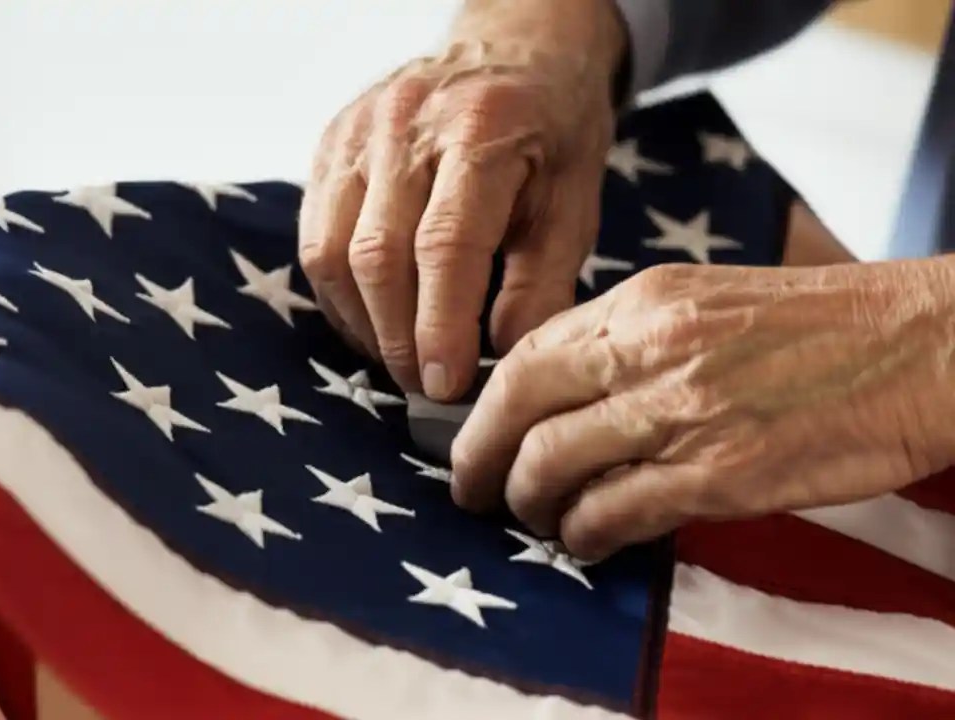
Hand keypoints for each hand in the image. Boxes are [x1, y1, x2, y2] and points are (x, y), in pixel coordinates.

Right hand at [298, 0, 627, 399]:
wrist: (514, 48)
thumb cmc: (551, 130)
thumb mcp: (574, 200)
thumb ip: (543, 282)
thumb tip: (503, 359)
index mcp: (482, 128)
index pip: (444, 245)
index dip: (439, 326)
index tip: (447, 385)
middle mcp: (407, 121)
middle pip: (377, 254)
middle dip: (397, 337)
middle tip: (426, 384)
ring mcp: (359, 129)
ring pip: (331, 250)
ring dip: (362, 321)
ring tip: (399, 357)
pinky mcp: (331, 142)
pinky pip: (314, 233)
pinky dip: (340, 292)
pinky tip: (373, 319)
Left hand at [450, 260, 954, 560]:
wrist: (922, 344)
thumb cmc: (821, 324)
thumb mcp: (708, 300)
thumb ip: (631, 339)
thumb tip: (562, 396)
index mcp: (646, 299)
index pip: (526, 353)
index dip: (484, 407)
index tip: (471, 439)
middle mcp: (651, 348)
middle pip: (520, 405)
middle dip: (479, 458)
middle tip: (473, 492)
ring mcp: (684, 410)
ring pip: (555, 462)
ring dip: (530, 503)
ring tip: (536, 521)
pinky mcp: (723, 471)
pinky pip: (617, 510)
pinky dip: (585, 533)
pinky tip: (587, 541)